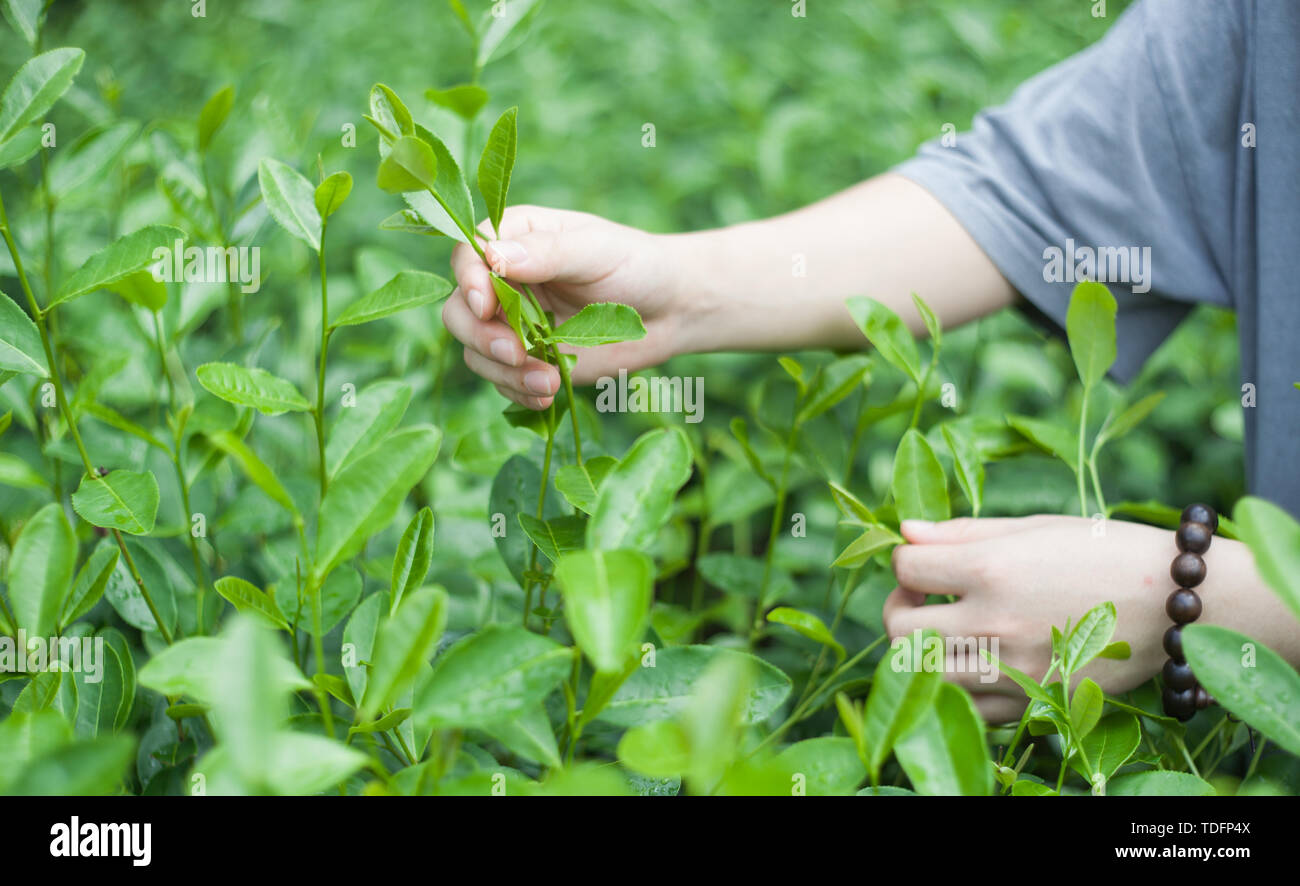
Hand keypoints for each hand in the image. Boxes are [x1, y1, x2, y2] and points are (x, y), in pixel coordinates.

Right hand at [445, 205, 686, 408]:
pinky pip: (503, 380)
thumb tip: (495, 256)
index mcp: (515, 239)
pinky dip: (519, 391)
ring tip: (548, 381)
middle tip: (515, 353)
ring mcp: (514, 324)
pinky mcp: (529, 360)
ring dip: (504, 372)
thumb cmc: (635, 265)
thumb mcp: (595, 250)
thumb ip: (547, 252)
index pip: (468, 255)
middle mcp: (505, 282)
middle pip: (460, 310)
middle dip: (480, 336)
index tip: (485, 306)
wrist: (669, 310)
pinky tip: (547, 393)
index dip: (468, 281)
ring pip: (477, 351)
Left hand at [882, 515, 1257, 724]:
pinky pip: (966, 707)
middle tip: (921, 596)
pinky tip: (972, 661)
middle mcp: (994, 622)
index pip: (906, 567)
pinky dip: (956, 686)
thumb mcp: (1033, 528)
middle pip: (900, 628)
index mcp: (991, 568)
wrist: (1177, 602)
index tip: (921, 559)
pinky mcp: (1033, 703)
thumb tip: (904, 532)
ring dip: (919, 651)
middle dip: (899, 607)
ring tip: (942, 629)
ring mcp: (1012, 670)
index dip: (904, 559)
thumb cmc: (1104, 551)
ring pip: (923, 676)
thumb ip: (962, 533)